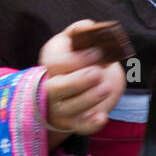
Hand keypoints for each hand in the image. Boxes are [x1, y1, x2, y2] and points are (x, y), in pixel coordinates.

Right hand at [38, 18, 126, 145]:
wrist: (79, 82)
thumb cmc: (78, 58)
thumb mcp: (76, 41)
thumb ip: (81, 32)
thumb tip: (89, 27)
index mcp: (51, 61)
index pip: (55, 64)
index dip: (77, 59)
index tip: (98, 53)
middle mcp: (50, 85)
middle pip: (54, 89)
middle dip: (78, 81)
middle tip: (98, 73)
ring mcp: (60, 106)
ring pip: (68, 109)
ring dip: (89, 99)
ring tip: (105, 88)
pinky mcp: (73, 122)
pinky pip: (79, 128)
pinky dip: (91, 124)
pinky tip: (102, 116)